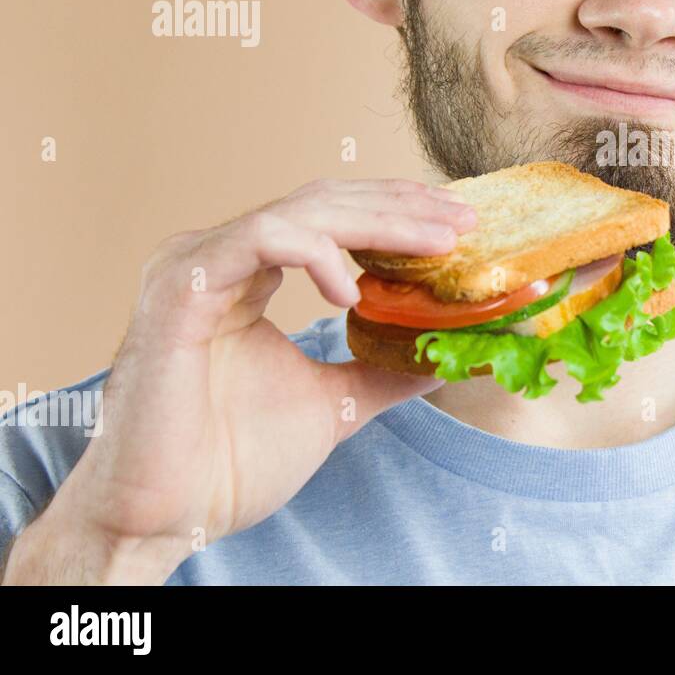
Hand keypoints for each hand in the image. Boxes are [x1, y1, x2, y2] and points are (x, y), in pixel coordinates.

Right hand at [13, 177, 474, 581]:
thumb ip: (381, 371)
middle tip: (466, 219)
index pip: (330, 215)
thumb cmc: (229, 462)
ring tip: (438, 244)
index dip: (396, 211)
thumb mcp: (333, 403)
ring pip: (301, 211)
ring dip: (379, 222)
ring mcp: (195, 265)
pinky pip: (259, 240)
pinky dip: (316, 254)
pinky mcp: (181, 289)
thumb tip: (445, 358)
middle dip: (402, 207)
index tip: (459, 224)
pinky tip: (354, 290)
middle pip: (324, 202)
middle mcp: (218, 256)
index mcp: (244, 273)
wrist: (164, 516)